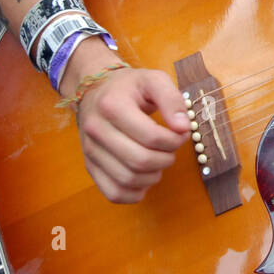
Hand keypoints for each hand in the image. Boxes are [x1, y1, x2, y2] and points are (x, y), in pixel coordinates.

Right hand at [72, 65, 191, 203]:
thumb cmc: (130, 86)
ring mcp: (90, 151)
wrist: (95, 91)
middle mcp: (96, 130)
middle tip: (172, 149)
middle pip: (139, 160)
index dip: (174, 140)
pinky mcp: (90, 166)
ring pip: (127, 179)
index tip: (181, 134)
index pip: (151, 136)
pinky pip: (113, 193)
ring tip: (160, 160)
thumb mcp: (154, 80)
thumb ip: (172, 100)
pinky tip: (145, 178)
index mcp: (112, 105)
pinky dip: (135, 193)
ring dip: (153, 176)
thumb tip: (183, 128)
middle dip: (166, 159)